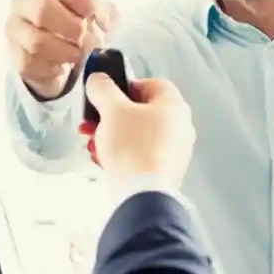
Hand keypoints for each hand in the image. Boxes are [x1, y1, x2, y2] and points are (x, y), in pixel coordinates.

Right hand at [6, 0, 117, 99]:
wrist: (60, 54)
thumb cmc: (77, 24)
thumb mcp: (95, 12)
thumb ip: (103, 10)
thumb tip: (105, 22)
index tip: (90, 12)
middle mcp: (23, 3)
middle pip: (42, 9)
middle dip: (71, 27)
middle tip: (83, 36)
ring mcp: (15, 29)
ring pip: (36, 41)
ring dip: (64, 50)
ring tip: (77, 53)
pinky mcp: (14, 55)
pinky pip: (31, 61)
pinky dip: (53, 66)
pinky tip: (62, 65)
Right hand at [79, 75, 194, 186]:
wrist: (143, 193)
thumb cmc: (132, 146)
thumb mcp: (111, 109)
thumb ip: (102, 88)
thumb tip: (98, 79)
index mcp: (173, 103)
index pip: (148, 83)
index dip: (122, 88)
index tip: (104, 98)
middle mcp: (181, 124)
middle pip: (141, 112)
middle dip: (111, 117)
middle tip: (93, 124)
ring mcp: (176, 149)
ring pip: (139, 135)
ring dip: (113, 136)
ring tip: (95, 145)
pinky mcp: (167, 170)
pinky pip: (143, 155)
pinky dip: (124, 155)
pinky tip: (105, 161)